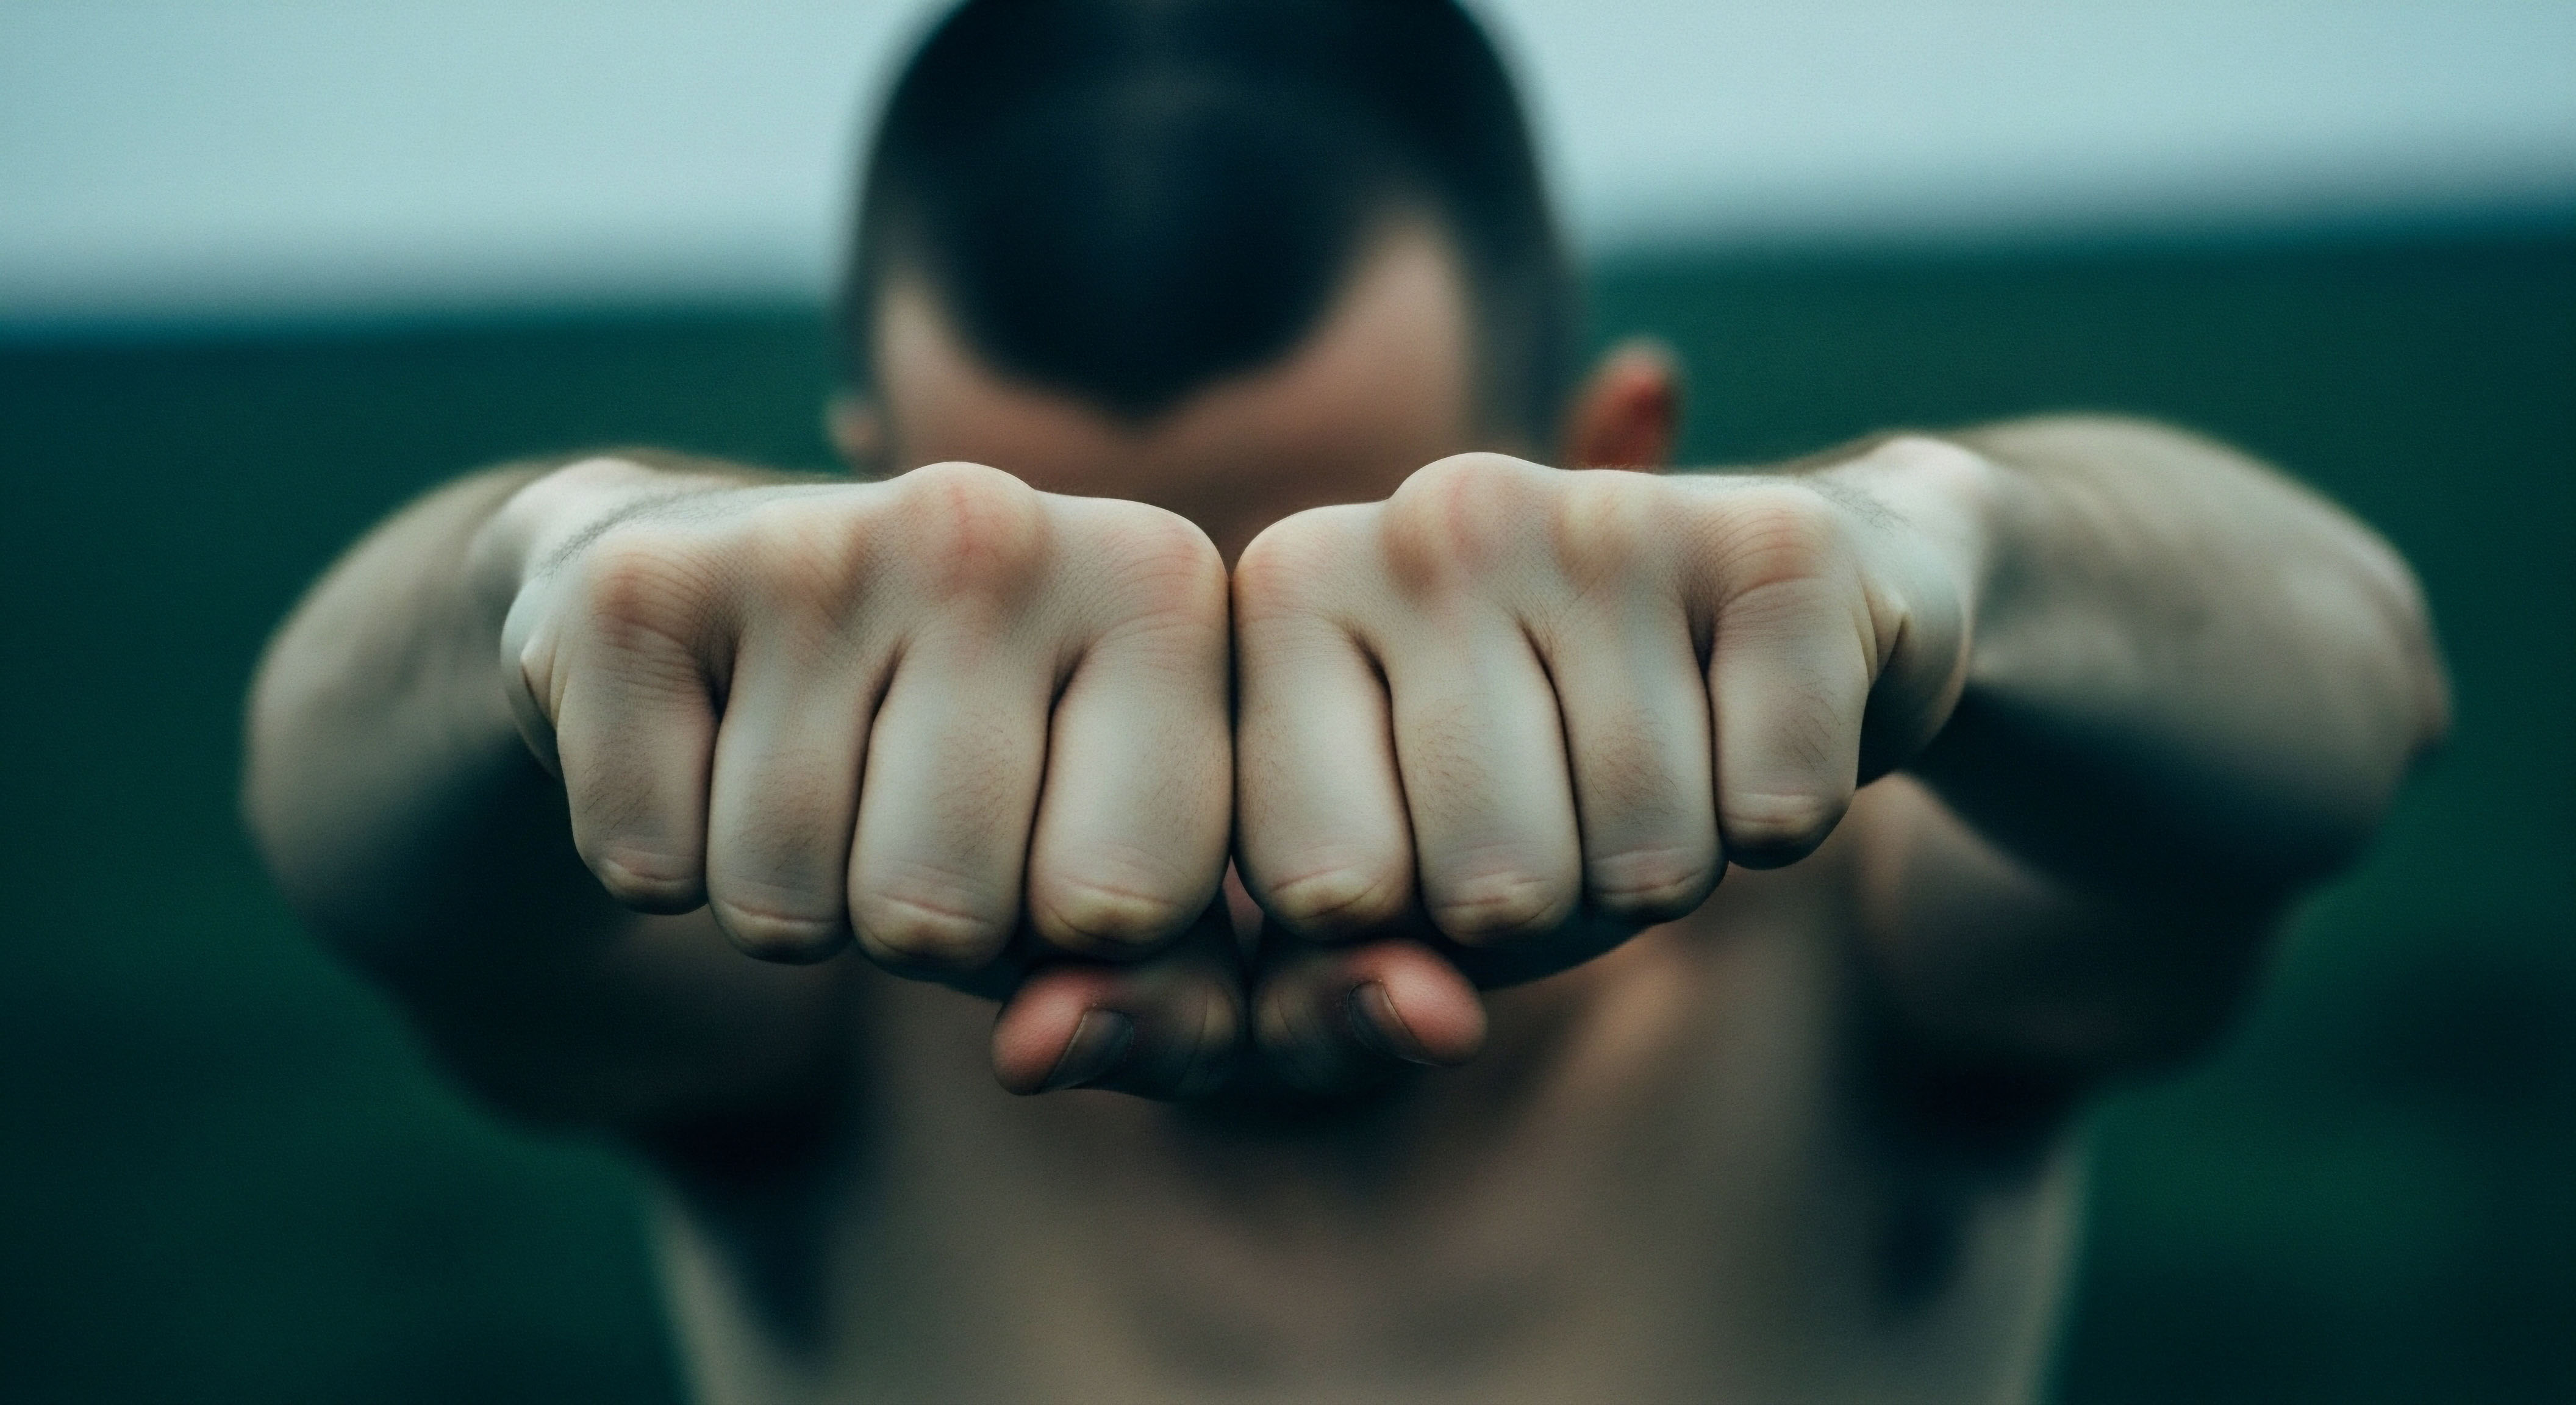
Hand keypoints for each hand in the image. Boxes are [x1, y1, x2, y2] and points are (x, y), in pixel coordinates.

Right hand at [480, 457, 1241, 1097]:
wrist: (725, 611)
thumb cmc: (984, 777)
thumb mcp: (1124, 892)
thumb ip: (1172, 1008)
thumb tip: (1042, 1050)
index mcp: (1161, 584)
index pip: (1139, 901)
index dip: (1080, 939)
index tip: (1053, 841)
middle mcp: (998, 524)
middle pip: (949, 916)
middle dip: (922, 931)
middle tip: (903, 818)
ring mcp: (807, 538)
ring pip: (786, 905)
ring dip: (790, 902)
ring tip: (809, 781)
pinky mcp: (635, 587)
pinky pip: (651, 870)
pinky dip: (664, 859)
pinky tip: (700, 746)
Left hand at [1231, 443, 1986, 1092]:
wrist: (1771, 624)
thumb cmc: (1525, 777)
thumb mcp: (1388, 893)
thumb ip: (1323, 1001)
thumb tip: (1423, 1025)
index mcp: (1291, 586)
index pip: (1314, 887)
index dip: (1395, 928)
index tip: (1424, 840)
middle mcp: (1431, 517)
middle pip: (1484, 888)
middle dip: (1543, 909)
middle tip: (1564, 809)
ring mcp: (1605, 512)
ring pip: (1643, 860)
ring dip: (1662, 868)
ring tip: (1655, 766)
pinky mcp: (1781, 545)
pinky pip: (1777, 809)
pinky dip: (1782, 818)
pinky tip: (1751, 727)